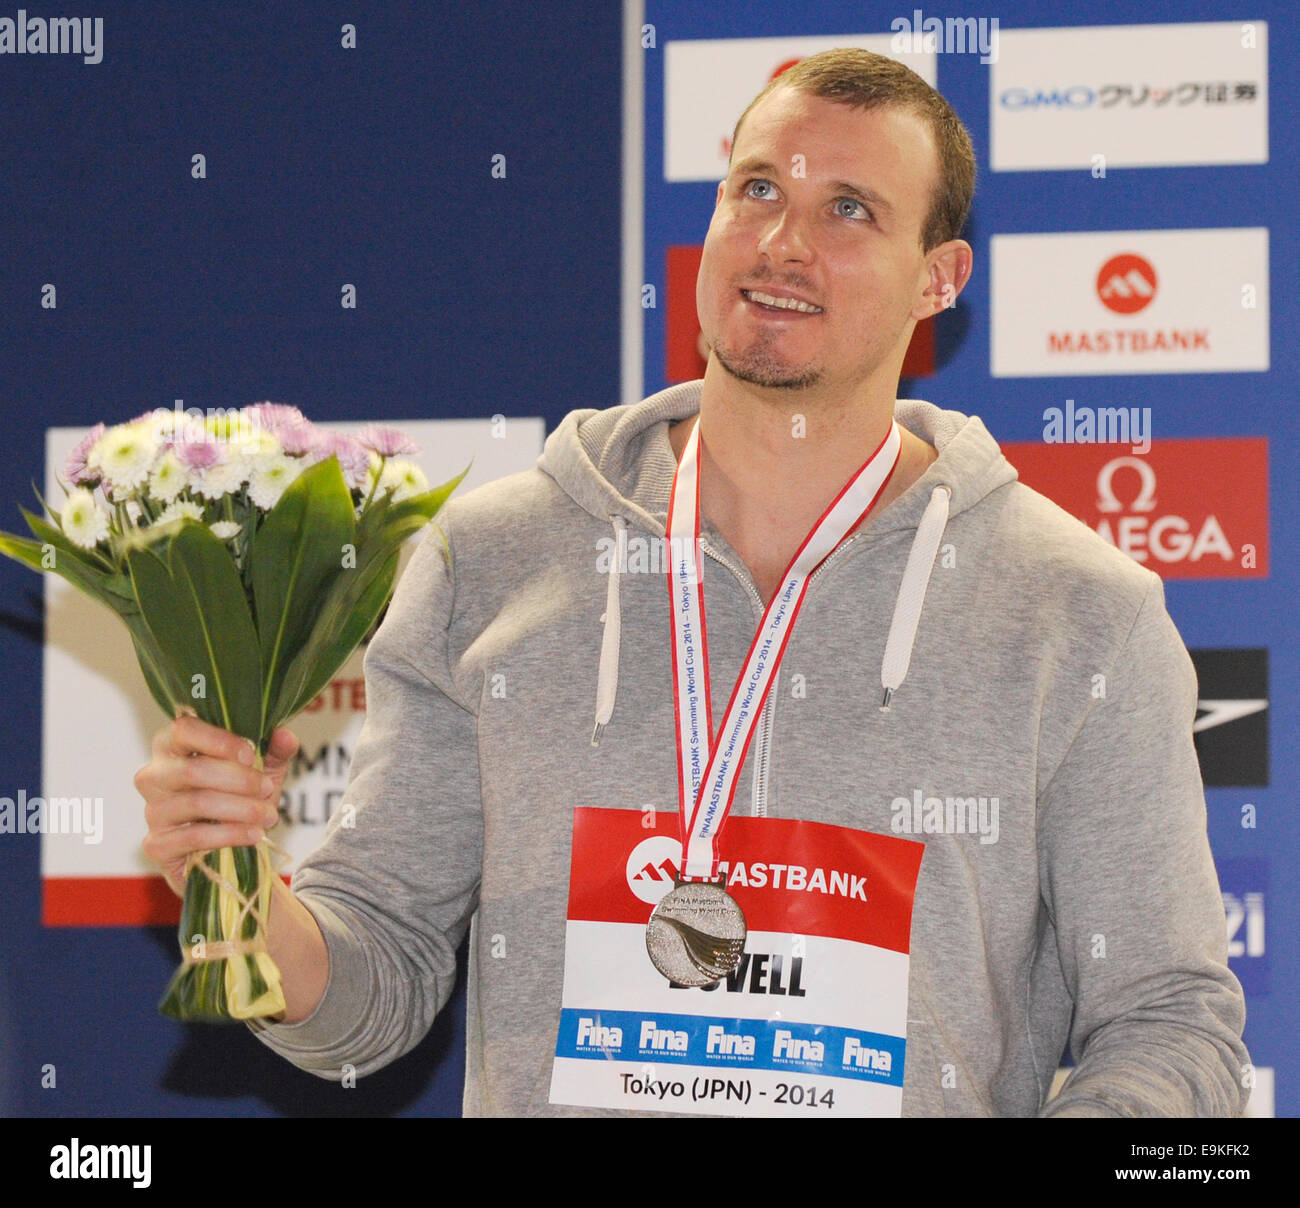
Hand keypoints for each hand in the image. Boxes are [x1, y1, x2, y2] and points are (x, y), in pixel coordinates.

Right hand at [136, 715, 299, 896]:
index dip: (219, 741)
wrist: (228, 852)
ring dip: (242, 809)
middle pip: (192, 769)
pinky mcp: (156, 845)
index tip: (251, 755)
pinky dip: (231, 834)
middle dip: (239, 780)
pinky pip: (195, 837)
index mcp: (173, 746)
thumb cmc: (239, 799)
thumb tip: (286, 736)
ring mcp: (152, 811)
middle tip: (267, 789)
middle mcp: (154, 775)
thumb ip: (274, 751)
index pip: (184, 730)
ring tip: (268, 815)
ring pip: (197, 802)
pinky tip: (254, 835)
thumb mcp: (262, 771)